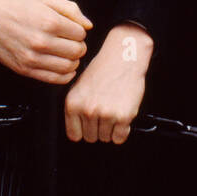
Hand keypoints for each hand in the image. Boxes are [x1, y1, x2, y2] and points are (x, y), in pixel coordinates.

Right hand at [0, 0, 91, 83]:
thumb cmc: (16, 6)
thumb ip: (70, 9)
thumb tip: (88, 25)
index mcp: (49, 22)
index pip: (80, 34)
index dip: (79, 31)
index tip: (73, 30)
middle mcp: (42, 41)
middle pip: (77, 51)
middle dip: (79, 46)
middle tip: (71, 42)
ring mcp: (33, 58)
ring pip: (69, 67)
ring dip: (73, 61)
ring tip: (67, 53)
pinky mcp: (25, 69)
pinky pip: (55, 79)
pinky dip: (65, 75)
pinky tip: (64, 67)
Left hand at [64, 23, 152, 143]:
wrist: (123, 57)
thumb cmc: (103, 69)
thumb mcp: (79, 86)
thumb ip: (77, 108)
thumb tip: (79, 127)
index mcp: (73, 103)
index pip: (74, 135)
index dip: (82, 131)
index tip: (87, 127)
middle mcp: (87, 110)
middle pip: (90, 138)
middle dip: (97, 129)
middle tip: (104, 114)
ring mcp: (105, 114)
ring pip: (105, 138)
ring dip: (110, 129)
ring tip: (113, 111)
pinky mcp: (123, 116)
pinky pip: (119, 138)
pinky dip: (122, 132)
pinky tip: (121, 118)